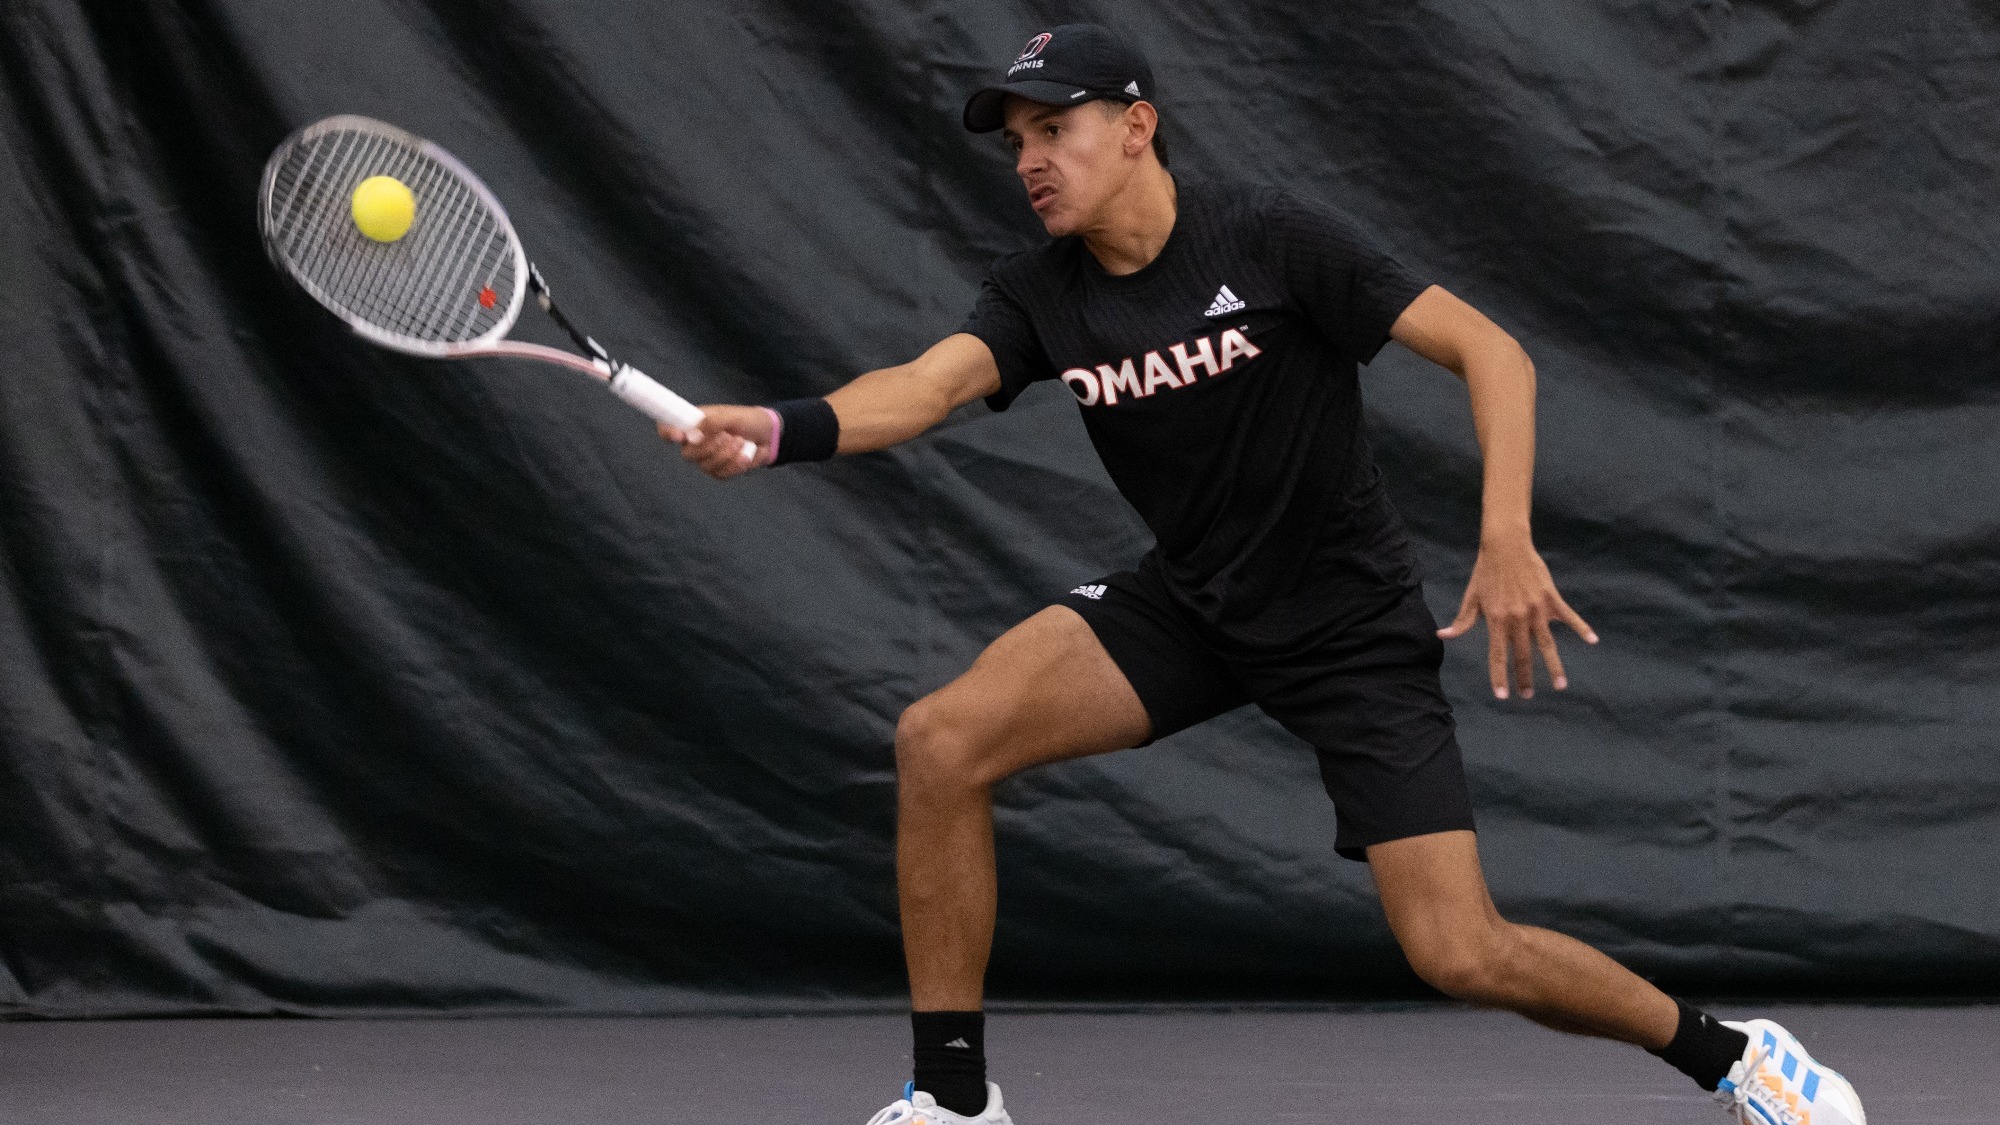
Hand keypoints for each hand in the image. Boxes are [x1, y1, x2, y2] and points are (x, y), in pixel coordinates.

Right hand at [659, 405, 771, 479]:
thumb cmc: (747, 420)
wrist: (769, 435)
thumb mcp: (731, 415)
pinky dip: (735, 465)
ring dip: (726, 455)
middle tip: (727, 436)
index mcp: (694, 424)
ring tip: (740, 442)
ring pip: (705, 466)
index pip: (669, 429)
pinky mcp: (720, 471)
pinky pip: (720, 474)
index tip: (679, 436)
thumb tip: (695, 433)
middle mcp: (696, 442)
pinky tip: (744, 456)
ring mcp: (707, 459)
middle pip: (687, 454)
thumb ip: (712, 422)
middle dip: (709, 447)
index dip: (668, 432)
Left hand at [1438, 535, 1597, 699]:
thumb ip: (1463, 620)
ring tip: (1559, 686)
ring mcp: (1536, 609)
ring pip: (1547, 644)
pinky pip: (1569, 617)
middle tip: (1527, 696)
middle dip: (1525, 678)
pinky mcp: (1551, 598)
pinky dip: (1581, 628)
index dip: (1499, 676)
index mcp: (1496, 620)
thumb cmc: (1485, 572)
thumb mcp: (1471, 597)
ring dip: (1554, 667)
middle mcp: (1517, 618)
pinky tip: (1592, 641)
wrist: (1505, 545)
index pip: (1497, 655)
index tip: (1502, 696)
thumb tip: (1443, 636)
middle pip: (1523, 655)